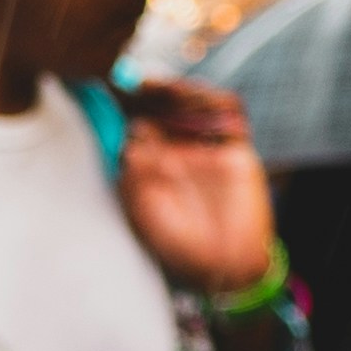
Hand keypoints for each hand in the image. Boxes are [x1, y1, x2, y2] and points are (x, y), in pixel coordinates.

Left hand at [112, 74, 274, 298]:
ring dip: (178, 90)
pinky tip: (196, 99)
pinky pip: (229, 114)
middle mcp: (178, 151)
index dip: (127, 106)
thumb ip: (135, 174)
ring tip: (157, 86)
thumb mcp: (142, 211)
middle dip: (150, 93)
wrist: (223, 265)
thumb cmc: (176, 245)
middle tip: (136, 84)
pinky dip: (214, 100)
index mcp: (152, 163)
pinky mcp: (236, 150)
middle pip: (165, 106)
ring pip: (195, 103)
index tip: (114, 92)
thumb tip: (134, 134)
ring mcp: (207, 149)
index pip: (138, 121)